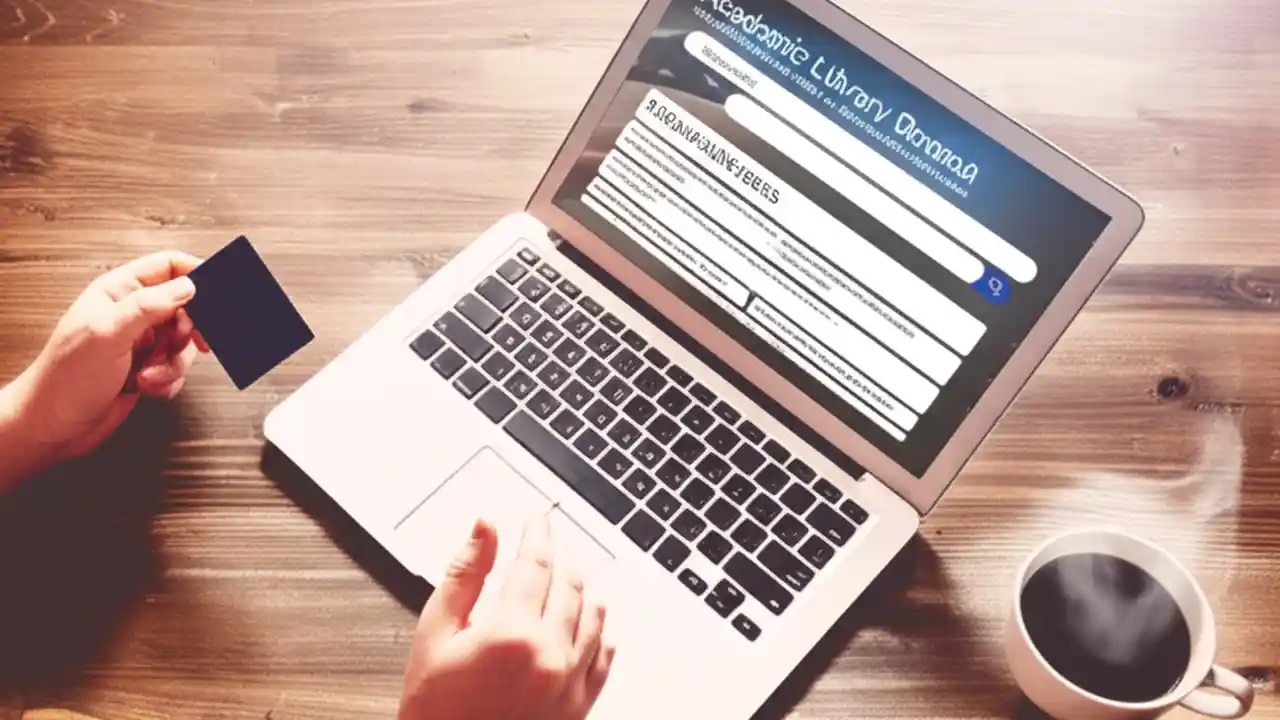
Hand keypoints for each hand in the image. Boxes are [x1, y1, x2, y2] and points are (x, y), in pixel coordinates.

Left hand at [7, 251, 208, 467]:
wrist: (55, 426)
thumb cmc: (66, 378)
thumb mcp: (108, 334)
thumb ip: (149, 306)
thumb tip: (189, 285)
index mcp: (118, 292)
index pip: (167, 266)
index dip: (195, 274)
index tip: (215, 295)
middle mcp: (131, 314)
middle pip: (185, 306)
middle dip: (187, 330)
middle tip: (184, 343)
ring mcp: (140, 341)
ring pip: (183, 342)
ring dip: (173, 362)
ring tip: (149, 374)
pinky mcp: (147, 367)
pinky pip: (178, 368)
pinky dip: (169, 380)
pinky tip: (146, 387)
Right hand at [399, 516, 615, 719]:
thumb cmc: (434, 710)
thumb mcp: (435, 633)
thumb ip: (465, 574)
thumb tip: (486, 527)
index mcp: (512, 634)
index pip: (537, 563)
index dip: (538, 533)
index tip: (537, 519)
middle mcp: (549, 656)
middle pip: (570, 584)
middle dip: (560, 555)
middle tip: (549, 542)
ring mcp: (570, 683)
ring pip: (594, 616)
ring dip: (583, 588)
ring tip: (569, 573)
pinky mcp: (579, 707)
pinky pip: (604, 657)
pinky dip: (601, 631)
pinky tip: (591, 620)